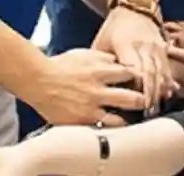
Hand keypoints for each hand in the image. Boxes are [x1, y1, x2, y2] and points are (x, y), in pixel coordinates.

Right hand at [27, 48, 146, 126]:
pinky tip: (111, 127)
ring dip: (127, 120)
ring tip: (129, 119)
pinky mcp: (80, 121)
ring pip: (118, 120)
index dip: (141, 79)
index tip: (144, 82)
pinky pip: (99, 128)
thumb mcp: (85, 54)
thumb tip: (119, 61)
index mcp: (100, 71)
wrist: (37, 80)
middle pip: (132, 99)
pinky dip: (107, 128)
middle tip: (145, 103)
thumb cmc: (59, 66)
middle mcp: (98, 91)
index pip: (131, 75)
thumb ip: (103, 58)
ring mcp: (90, 108)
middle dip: (143, 102)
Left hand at [91, 7, 171, 108]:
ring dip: (159, 90)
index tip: (134, 102)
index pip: (132, 68)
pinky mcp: (163, 48)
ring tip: (156, 108)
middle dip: (149, 93)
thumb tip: (93, 87)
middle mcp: (143, 45)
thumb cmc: (112, 29)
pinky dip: (168, 81)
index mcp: (124, 43)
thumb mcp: (101, 43)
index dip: (135, 85)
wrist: (134, 7)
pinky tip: (168, 94)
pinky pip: (167, 67)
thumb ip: (100, 64)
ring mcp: (155, 46)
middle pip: (149, 72)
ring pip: (160, 71)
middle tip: (147, 111)